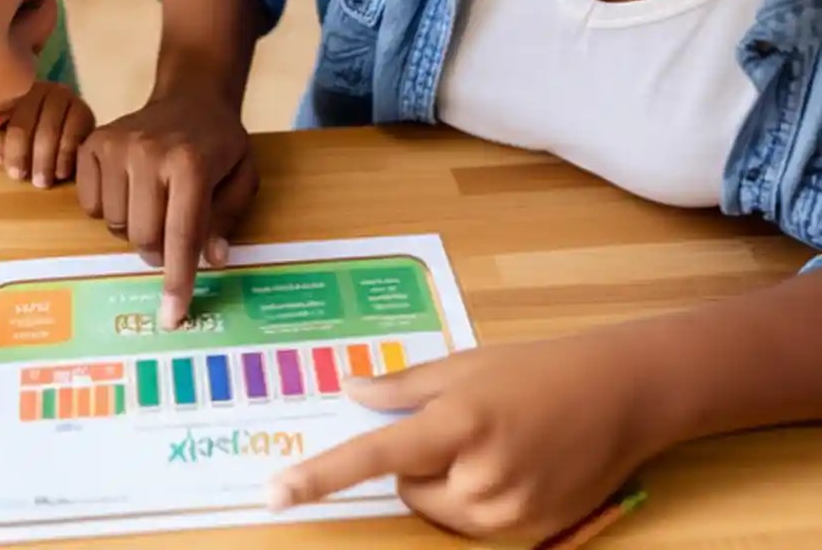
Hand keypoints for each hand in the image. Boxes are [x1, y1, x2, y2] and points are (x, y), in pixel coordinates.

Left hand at [0, 81, 94, 188]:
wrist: (57, 143)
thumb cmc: (22, 141)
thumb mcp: (2, 142)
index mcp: (18, 94)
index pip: (17, 121)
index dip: (15, 149)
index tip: (15, 174)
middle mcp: (44, 90)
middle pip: (39, 126)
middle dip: (37, 157)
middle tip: (37, 182)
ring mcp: (67, 99)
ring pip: (57, 130)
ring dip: (52, 158)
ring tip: (49, 180)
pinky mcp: (85, 112)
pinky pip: (77, 132)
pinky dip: (69, 153)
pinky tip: (64, 171)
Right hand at [76, 92, 257, 328]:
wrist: (190, 97)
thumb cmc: (219, 145)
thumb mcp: (242, 178)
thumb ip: (227, 220)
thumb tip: (210, 260)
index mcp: (191, 163)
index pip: (182, 235)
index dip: (178, 281)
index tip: (172, 317)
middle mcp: (149, 153)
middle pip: (143, 238)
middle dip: (159, 251)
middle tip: (172, 237)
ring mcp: (116, 147)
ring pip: (114, 225)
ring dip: (135, 229)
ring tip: (153, 205)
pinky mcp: (92, 145)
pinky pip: (91, 206)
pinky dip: (109, 210)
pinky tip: (130, 191)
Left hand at [269, 334, 660, 541]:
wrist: (623, 394)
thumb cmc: (536, 369)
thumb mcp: (464, 365)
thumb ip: (401, 385)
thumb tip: (347, 390)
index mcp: (458, 422)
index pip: (374, 456)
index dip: (321, 476)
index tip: (275, 495)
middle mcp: (481, 473)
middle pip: (408, 489)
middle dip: (418, 465)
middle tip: (460, 430)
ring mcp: (510, 510)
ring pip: (439, 512)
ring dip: (446, 487)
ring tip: (496, 446)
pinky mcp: (532, 532)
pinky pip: (475, 527)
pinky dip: (478, 503)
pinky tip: (515, 467)